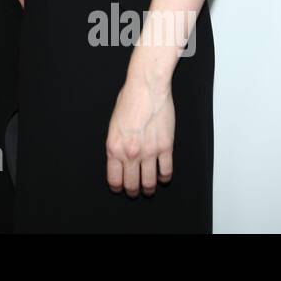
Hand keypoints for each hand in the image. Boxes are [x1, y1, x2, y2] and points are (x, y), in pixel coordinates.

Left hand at [105, 75, 174, 196]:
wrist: (146, 88)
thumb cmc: (128, 101)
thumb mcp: (114, 125)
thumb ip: (117, 144)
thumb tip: (119, 158)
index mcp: (114, 147)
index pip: (114, 179)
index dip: (118, 187)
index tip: (120, 188)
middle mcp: (130, 153)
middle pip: (132, 184)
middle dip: (133, 191)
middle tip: (136, 191)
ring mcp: (149, 152)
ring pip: (150, 182)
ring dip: (149, 188)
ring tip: (149, 188)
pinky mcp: (165, 147)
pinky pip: (166, 171)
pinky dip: (165, 177)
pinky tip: (163, 176)